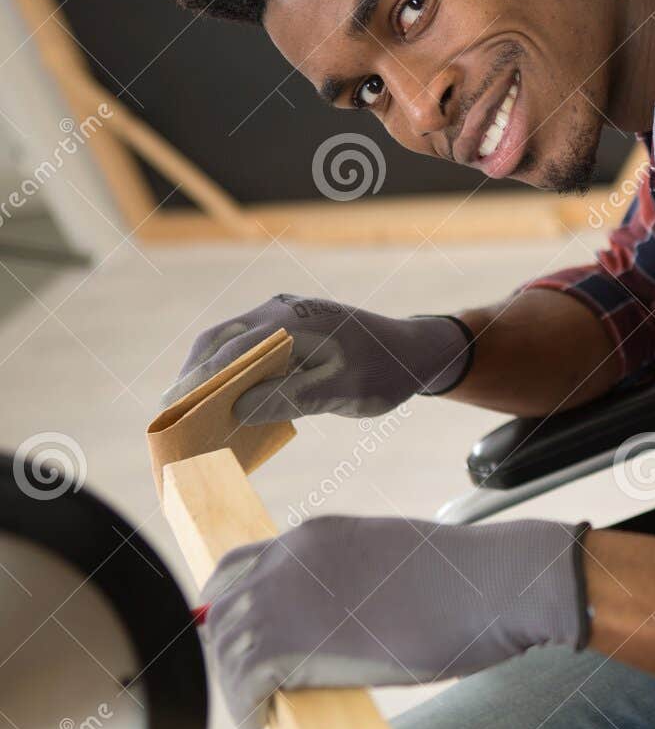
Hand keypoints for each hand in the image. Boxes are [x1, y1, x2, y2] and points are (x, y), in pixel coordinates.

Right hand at [161, 294, 471, 421]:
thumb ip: (294, 397)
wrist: (413, 352)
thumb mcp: (346, 392)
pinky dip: (226, 373)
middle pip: (220, 340)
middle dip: (192, 377)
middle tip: (168, 417)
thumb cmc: (384, 372)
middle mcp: (281, 311)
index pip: (235, 348)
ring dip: (205, 374)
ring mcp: (281, 317)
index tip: (175, 409)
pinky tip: (217, 403)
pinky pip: (244, 349)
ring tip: (183, 414)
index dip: (201, 379)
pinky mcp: (283, 331)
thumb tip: (239, 408)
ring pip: (227, 342)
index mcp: (295, 321)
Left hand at [199, 513, 588, 728]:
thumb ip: (348, 582)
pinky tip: (262, 718)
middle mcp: (292, 555)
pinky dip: (245, 706)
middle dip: (228, 648)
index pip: (239, 566)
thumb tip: (332, 622)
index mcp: (318, 534)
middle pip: (222, 606)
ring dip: (237, 683)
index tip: (243, 638)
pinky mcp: (293, 638)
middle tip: (249, 682)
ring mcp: (288, 594)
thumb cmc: (466, 582)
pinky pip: (241, 680)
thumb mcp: (392, 565)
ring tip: (257, 707)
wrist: (496, 585)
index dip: (233, 607)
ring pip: (227, 646)